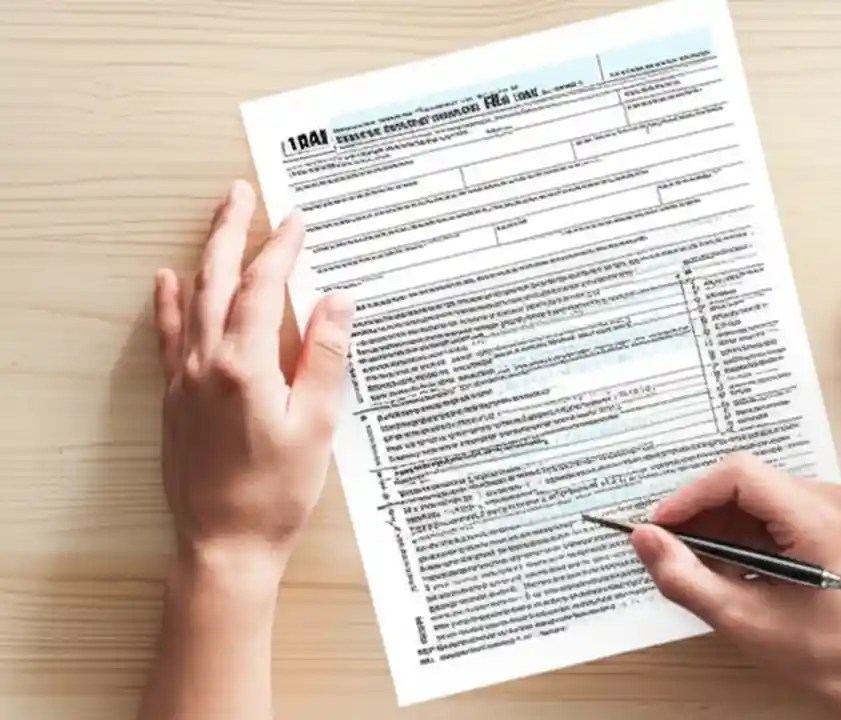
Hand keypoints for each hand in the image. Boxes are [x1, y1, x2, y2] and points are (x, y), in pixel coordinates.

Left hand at [152, 180, 352, 582]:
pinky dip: (169, 302)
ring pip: (191, 300)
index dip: (282, 250)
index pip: (265, 289)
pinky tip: (168, 281)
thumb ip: (325, 357)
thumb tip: (336, 301)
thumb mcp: (317, 424)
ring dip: (205, 257)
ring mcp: (183, 379)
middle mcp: (206, 363)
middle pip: (217, 280)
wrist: (224, 544)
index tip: (297, 221)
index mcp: (245, 365)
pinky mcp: (174, 398)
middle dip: (231, 232)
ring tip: (217, 222)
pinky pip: (168, 334)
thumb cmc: (277, 492)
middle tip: (241, 193)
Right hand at [631, 454, 840, 719]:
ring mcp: (831, 506)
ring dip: (718, 523)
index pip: (739, 474)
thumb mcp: (740, 619)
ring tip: (697, 562)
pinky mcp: (826, 519)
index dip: (691, 494)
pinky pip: (770, 509)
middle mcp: (829, 499)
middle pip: (744, 481)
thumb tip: (644, 538)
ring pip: (753, 495)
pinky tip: (726, 564)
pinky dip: (740, 531)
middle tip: (669, 546)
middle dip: (701, 511)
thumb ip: (684, 577)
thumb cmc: (820, 652)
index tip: (659, 525)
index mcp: (816, 517)